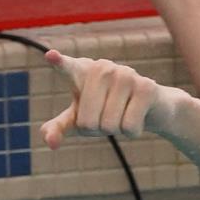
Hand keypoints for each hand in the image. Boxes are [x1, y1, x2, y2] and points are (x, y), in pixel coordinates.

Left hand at [39, 50, 180, 149]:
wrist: (149, 108)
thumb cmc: (106, 110)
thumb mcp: (78, 119)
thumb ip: (59, 128)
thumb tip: (50, 143)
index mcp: (82, 71)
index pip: (67, 67)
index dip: (60, 62)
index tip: (51, 56)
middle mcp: (102, 68)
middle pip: (87, 123)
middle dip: (97, 130)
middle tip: (107, 116)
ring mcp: (125, 74)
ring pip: (109, 126)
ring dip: (116, 130)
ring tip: (122, 113)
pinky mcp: (146, 86)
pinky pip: (129, 127)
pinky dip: (132, 132)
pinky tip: (137, 117)